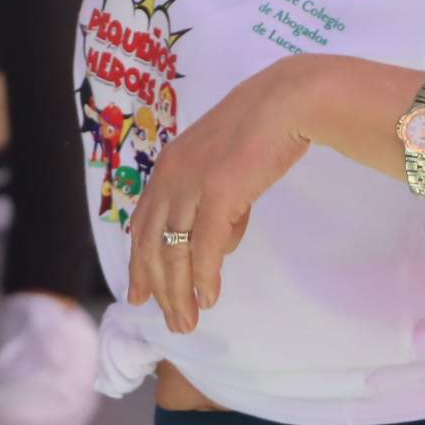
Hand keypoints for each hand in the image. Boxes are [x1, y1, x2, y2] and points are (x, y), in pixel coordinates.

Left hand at [122, 59, 311, 332]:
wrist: (286, 101)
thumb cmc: (262, 129)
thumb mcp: (225, 166)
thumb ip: (216, 200)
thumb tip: (221, 241)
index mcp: (168, 168)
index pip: (143, 225)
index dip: (138, 263)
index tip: (139, 295)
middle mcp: (170, 177)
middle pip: (152, 246)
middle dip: (158, 289)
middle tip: (171, 323)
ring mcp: (192, 185)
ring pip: (174, 252)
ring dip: (179, 294)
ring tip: (188, 323)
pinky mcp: (218, 192)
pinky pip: (205, 246)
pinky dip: (204, 277)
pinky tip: (209, 299)